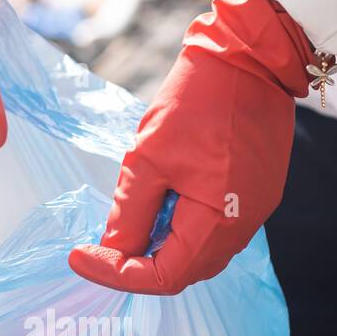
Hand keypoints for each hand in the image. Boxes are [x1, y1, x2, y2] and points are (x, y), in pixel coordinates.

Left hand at [68, 0, 315, 294]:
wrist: (249, 59)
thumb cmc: (198, 101)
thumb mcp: (148, 158)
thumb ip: (129, 211)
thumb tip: (113, 248)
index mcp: (219, 221)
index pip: (163, 276)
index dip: (117, 273)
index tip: (79, 257)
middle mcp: (244, 226)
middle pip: (183, 270)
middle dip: (135, 263)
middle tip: (96, 246)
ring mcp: (255, 210)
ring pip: (198, 252)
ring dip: (158, 246)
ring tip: (124, 224)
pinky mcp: (256, 192)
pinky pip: (214, 227)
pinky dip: (180, 227)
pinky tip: (157, 205)